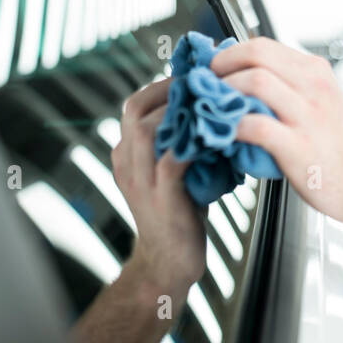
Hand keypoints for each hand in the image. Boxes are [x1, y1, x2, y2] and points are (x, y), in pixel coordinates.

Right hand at [112, 77, 204, 295]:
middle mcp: (127, 163)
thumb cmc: (180, 212)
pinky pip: (172, 162)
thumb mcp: (174, 169)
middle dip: (170, 91)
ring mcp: (140, 181)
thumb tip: (213, 104)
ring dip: (180, 114)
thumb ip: (182, 139)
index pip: (135, 103)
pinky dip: (193, 145)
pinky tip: (215, 138)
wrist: (169, 263)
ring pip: (147, 131)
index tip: (195, 78)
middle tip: (202, 85)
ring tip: (208, 106)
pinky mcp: (161, 199)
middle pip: (134, 109)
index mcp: (127, 152)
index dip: (164, 85)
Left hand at [211, 37, 342, 225]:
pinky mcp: (300, 146)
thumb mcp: (319, 102)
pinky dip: (234, 127)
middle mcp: (313, 86)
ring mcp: (308, 116)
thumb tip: (241, 79)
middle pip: (256, 53)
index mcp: (315, 72)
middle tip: (205, 83)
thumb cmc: (339, 146)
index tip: (212, 69)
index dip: (229, 54)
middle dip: (222, 65)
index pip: (262, 45)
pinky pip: (257, 126)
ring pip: (255, 82)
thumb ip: (288, 87)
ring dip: (224, 92)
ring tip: (211, 107)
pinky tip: (224, 136)